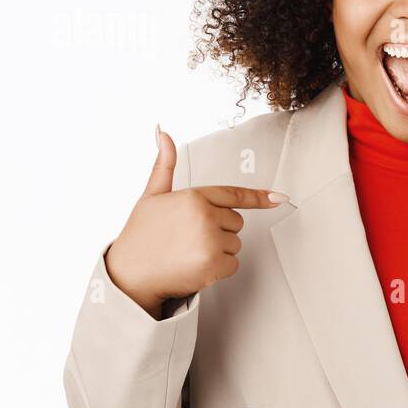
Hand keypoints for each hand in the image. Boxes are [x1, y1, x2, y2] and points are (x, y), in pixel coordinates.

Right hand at [104, 125, 288, 317]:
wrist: (128, 274)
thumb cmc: (141, 235)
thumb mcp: (152, 195)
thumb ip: (164, 164)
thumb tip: (163, 133)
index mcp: (193, 196)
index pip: (234, 194)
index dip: (259, 197)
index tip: (279, 198)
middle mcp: (205, 216)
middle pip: (236, 222)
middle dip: (219, 229)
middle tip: (188, 237)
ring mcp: (211, 241)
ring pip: (235, 244)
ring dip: (218, 250)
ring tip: (187, 252)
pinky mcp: (214, 265)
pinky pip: (233, 265)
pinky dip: (218, 269)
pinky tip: (194, 266)